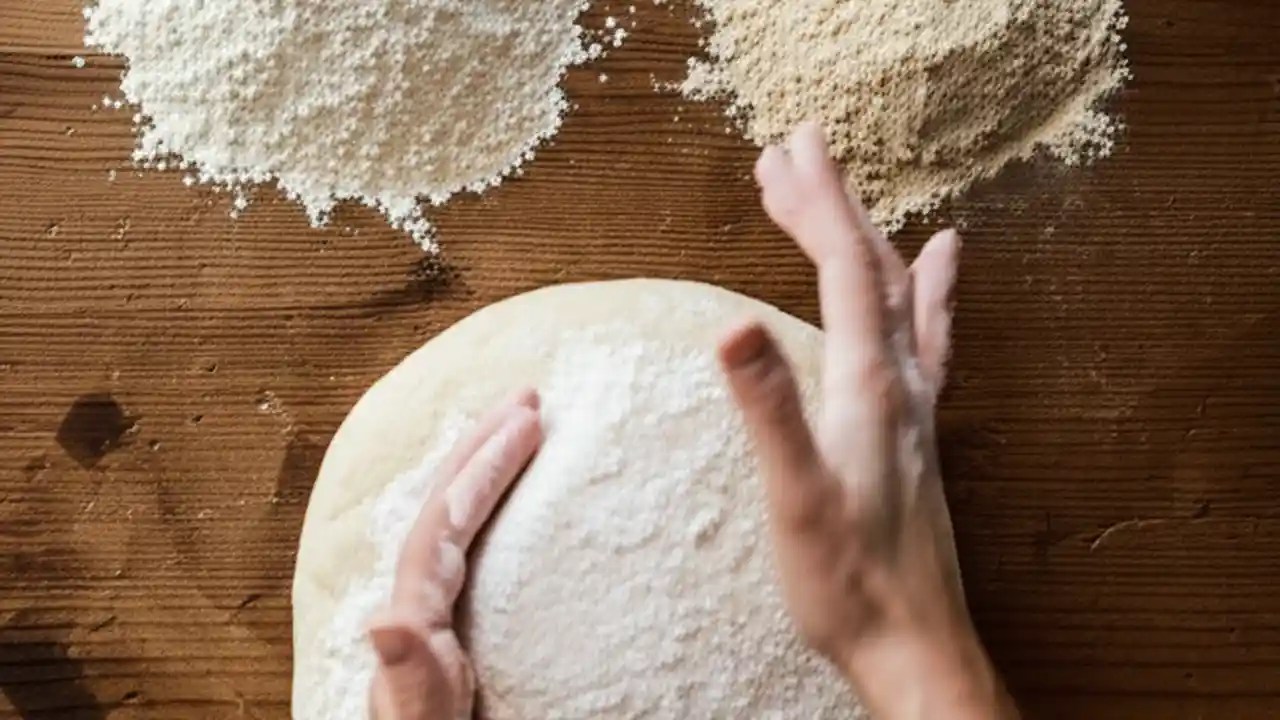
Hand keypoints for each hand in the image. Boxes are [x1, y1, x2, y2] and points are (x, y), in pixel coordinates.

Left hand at [366, 391, 541, 719]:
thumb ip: (410, 678)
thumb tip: (382, 621)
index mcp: (415, 613)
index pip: (448, 517)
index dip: (485, 461)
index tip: (531, 416)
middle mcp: (415, 601)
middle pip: (444, 503)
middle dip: (482, 444)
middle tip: (529, 396)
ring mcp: (432, 611)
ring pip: (452, 519)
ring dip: (481, 467)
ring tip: (520, 429)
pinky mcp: (452, 626)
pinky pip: (468, 548)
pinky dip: (486, 510)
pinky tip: (507, 504)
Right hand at [718, 123, 1017, 719]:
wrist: (914, 645)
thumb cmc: (850, 583)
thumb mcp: (796, 498)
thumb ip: (769, 408)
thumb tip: (731, 325)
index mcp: (869, 386)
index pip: (846, 268)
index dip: (818, 203)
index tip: (792, 146)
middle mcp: (901, 383)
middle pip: (872, 267)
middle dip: (830, 203)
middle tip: (792, 151)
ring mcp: (912, 406)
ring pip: (894, 295)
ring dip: (861, 237)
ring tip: (829, 197)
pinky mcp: (912, 431)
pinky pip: (924, 337)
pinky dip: (927, 288)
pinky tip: (941, 267)